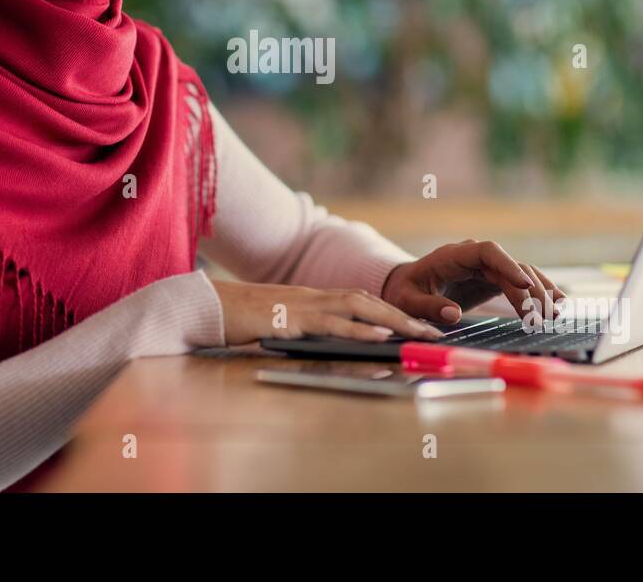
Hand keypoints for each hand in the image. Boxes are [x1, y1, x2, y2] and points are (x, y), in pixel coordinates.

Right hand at [209, 280, 446, 345]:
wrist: (207, 306)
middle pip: (369, 300)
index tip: (418, 324)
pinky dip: (359, 329)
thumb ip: (305, 330)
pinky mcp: (292, 318)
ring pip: (359, 307)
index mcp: (312, 298)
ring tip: (420, 332)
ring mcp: (304, 304)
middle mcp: (314, 297)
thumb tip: (333, 344)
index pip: (361, 301)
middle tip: (436, 329)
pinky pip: (332, 322)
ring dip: (393, 320)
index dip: (392, 311)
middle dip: (404, 315)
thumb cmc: (238, 319)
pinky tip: (380, 336)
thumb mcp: (280, 324)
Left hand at [380, 239, 566, 326]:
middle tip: (544, 316)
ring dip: (540, 292)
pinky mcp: (494, 279)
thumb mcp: (408, 301)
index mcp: (454, 255)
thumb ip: (428, 307)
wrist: (407, 287)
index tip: (524, 284)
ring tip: (556, 314)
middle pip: (510, 265)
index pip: (487, 251)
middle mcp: (475, 257)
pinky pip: (520, 282)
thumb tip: (454, 314)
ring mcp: (487, 267)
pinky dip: (538, 293)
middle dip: (530, 289)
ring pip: (521, 272)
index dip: (508, 264)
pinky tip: (557, 305)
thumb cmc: (405, 292)